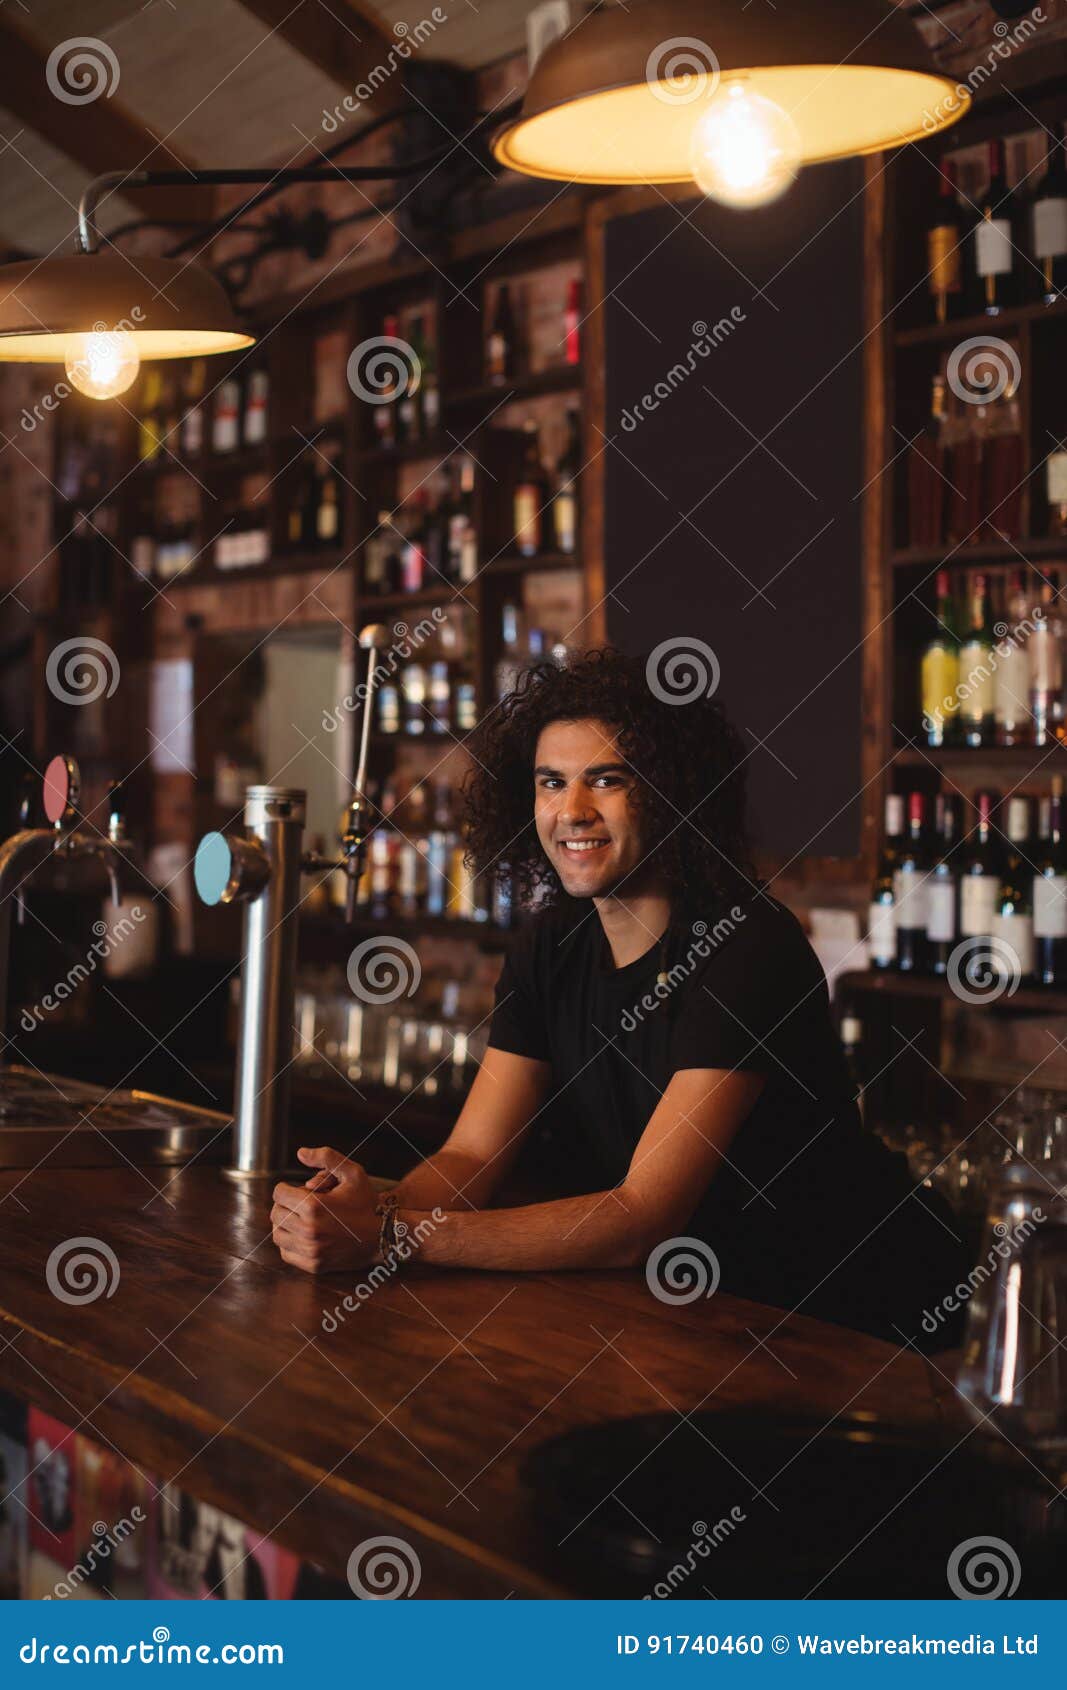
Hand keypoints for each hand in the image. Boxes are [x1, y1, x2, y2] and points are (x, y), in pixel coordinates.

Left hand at [270, 1146, 378, 1273]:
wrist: (381, 1237)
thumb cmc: (366, 1203)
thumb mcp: (353, 1173)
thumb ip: (327, 1157)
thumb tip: (300, 1153)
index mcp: (313, 1206)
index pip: (279, 1193)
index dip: (288, 1188)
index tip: (301, 1190)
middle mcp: (308, 1230)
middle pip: (276, 1213)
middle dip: (286, 1205)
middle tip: (301, 1204)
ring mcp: (310, 1250)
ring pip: (278, 1234)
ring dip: (285, 1224)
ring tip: (301, 1219)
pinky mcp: (313, 1265)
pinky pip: (286, 1253)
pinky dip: (290, 1243)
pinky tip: (305, 1235)